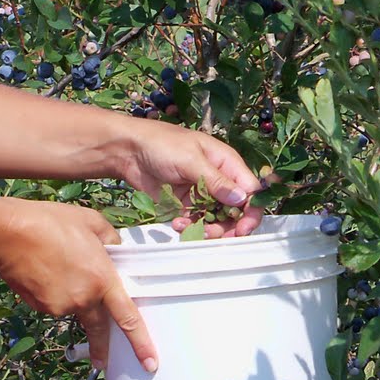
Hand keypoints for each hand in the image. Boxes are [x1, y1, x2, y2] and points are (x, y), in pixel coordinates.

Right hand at [0, 198, 155, 372]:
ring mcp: (60, 306)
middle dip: (102, 348)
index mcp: (102, 279)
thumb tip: (115, 250)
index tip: (149, 364)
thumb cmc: (51, 222)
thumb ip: (111, 240)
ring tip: (57, 262)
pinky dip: (54, 292)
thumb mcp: (92, 222)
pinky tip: (44, 270)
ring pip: (74, 306)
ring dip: (72, 294)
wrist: (8, 233)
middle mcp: (83, 298)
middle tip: (103, 362)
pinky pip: (55, 303)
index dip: (140, 343)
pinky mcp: (41, 307)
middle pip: (99, 329)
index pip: (127, 318)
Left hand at [122, 124, 265, 237]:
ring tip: (189, 228)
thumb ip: (216, 181)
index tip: (242, 229)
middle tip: (212, 234)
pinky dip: (190, 227)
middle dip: (228, 226)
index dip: (251, 212)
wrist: (129, 151)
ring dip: (208, 229)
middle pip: (236, 211)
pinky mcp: (186, 204)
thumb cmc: (162, 144)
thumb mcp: (191, 160)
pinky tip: (176, 223)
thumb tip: (242, 199)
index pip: (250, 191)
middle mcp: (219, 180)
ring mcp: (202, 194)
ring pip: (217, 220)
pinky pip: (197, 222)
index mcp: (227, 164)